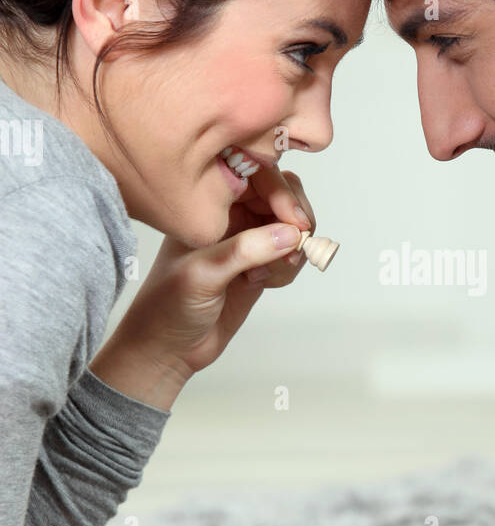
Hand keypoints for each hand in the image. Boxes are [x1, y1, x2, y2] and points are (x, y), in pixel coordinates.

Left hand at [90, 165, 316, 406]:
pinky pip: (290, 255)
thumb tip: (291, 233)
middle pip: (283, 196)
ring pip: (292, 227)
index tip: (295, 220)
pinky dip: (288, 268)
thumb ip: (246, 251)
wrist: (166, 349)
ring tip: (266, 275)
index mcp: (208, 204)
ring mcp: (246, 240)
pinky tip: (263, 284)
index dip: (282, 192)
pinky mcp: (260, 265)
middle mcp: (229, 215)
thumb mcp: (202, 274)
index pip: (257, 177)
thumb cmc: (166, 306)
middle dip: (295, 220)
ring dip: (292, 249)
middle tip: (297, 247)